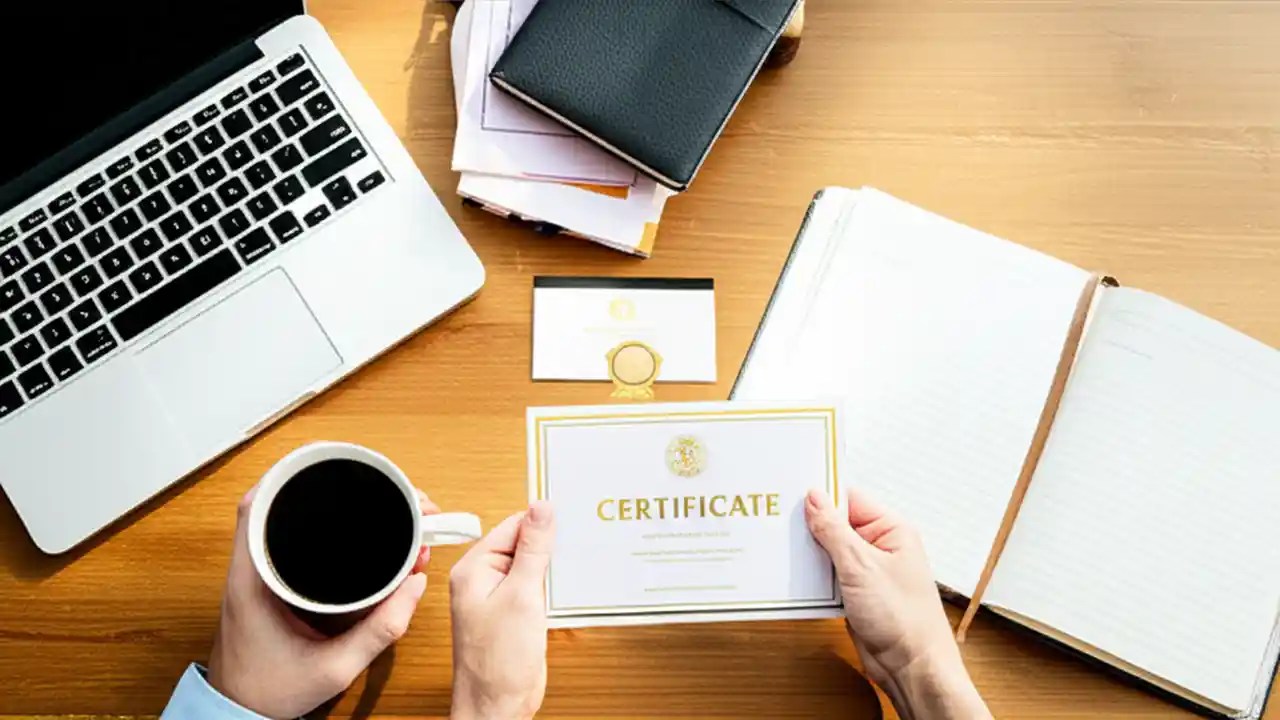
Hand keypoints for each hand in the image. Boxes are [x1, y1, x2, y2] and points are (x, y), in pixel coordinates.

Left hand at [206, 486, 436, 718]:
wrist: (238, 713)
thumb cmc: (273, 690)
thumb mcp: (335, 667)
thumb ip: (380, 630)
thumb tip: (416, 586)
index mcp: (253, 579)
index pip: (256, 506)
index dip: (290, 475)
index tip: (331, 465)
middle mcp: (249, 567)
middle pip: (280, 501)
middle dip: (331, 486)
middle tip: (377, 491)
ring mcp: (256, 572)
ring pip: (287, 517)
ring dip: (328, 505)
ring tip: (378, 506)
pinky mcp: (268, 580)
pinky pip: (290, 538)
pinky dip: (321, 527)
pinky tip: (355, 530)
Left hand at [449, 502, 554, 719]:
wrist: (498, 708)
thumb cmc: (498, 663)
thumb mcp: (522, 595)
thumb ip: (533, 549)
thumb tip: (542, 509)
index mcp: (474, 569)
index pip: (511, 526)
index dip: (541, 523)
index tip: (569, 518)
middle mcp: (482, 580)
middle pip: (522, 544)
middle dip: (549, 546)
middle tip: (577, 544)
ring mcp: (498, 599)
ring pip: (531, 567)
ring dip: (552, 568)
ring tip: (572, 569)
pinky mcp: (513, 615)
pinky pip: (535, 589)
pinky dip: (551, 588)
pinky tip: (566, 591)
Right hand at [805, 489, 990, 719]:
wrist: (911, 667)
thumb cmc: (902, 618)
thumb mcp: (860, 565)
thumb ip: (833, 530)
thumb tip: (814, 498)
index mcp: (892, 530)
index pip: (850, 498)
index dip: (821, 495)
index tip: (790, 493)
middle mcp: (881, 546)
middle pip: (837, 524)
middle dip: (810, 526)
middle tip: (778, 521)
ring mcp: (869, 571)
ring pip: (830, 551)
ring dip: (810, 554)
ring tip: (782, 548)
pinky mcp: (857, 593)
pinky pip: (829, 576)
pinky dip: (814, 577)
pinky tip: (795, 576)